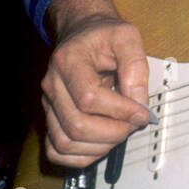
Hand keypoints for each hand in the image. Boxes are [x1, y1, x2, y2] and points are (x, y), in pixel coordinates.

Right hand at [41, 0, 150, 165]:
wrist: (83, 32)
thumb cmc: (103, 35)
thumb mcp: (127, 36)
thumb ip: (136, 66)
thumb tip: (138, 102)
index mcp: (68, 60)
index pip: (88, 98)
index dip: (119, 110)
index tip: (141, 111)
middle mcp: (52, 84)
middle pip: (76, 125)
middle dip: (113, 132)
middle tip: (133, 123)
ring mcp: (48, 104)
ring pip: (65, 143)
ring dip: (100, 147)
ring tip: (120, 131)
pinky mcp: (50, 119)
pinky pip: (56, 151)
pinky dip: (81, 156)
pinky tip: (102, 144)